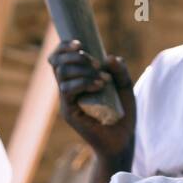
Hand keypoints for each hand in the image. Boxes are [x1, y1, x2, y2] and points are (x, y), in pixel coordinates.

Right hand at [48, 40, 135, 165]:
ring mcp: (67, 101)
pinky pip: (68, 91)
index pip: (60, 59)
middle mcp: (68, 89)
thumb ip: (119, 71)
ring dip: (83, 69)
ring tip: (103, 78)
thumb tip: (109, 57)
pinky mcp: (69, 112)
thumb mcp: (125, 86)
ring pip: (62, 74)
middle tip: (96, 62)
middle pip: (57, 63)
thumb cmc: (122, 114)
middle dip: (75, 55)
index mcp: (77, 80)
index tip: (80, 42)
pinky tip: (100, 85)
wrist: (121, 139)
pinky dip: (83, 82)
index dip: (64, 47)